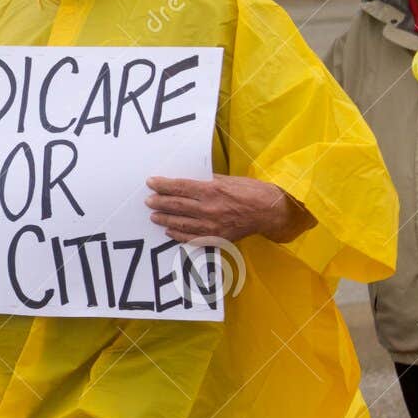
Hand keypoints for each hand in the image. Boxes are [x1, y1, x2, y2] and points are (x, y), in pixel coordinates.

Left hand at [145, 175, 313, 243]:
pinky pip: (193, 238)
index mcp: (212, 190)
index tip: (151, 183)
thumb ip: (208, 181)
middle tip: (148, 201)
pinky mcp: (217, 237)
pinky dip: (179, 236)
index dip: (163, 185)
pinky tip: (169, 232)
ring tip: (154, 216)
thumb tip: (190, 182)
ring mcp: (212, 225)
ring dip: (165, 219)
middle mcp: (209, 208)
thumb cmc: (251, 191)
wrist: (269, 211)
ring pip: (181, 223)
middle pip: (177, 205)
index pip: (180, 187)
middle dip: (160, 202)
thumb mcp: (228, 179)